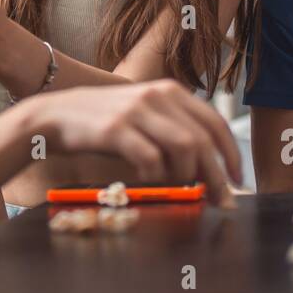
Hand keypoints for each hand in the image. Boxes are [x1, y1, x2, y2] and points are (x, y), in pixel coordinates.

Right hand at [29, 80, 242, 205]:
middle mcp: (157, 95)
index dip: (230, 153)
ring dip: (187, 176)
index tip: (237, 179)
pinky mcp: (116, 129)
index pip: (214, 122)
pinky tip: (148, 180)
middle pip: (203, 139)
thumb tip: (207, 165)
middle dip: (216, 175)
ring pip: (184, 148)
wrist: (55, 115)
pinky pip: (151, 159)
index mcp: (169, 91)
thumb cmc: (103, 122)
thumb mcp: (143, 114)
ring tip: (177, 188)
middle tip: (220, 201)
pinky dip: (157, 176)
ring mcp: (136, 111)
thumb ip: (172, 129)